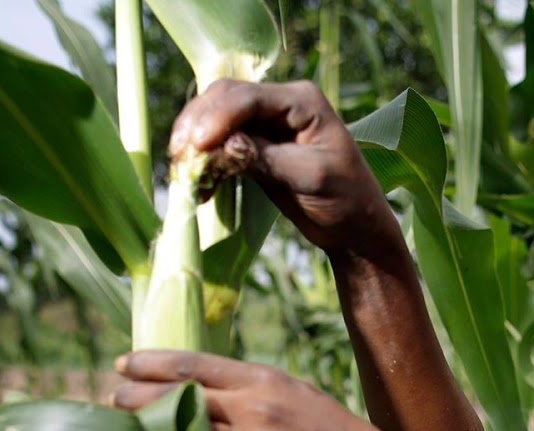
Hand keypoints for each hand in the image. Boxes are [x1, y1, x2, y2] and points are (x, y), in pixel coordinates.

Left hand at [112, 350, 411, 430]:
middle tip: (110, 396)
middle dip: (137, 398)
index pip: (193, 365)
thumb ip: (247, 388)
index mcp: (264, 380)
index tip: (122, 363)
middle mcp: (255, 411)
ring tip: (130, 430)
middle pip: (180, 400)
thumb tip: (194, 385)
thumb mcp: (293, 393)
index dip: (150, 364)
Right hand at [173, 80, 402, 262]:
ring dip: (195, 144)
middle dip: (198, 126)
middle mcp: (280, 104)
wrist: (354, 229)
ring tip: (183, 175)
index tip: (196, 146)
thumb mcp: (310, 178)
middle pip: (224, 100)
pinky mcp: (254, 148)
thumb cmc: (346, 200)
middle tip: (179, 159)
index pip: (248, 97)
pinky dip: (205, 163)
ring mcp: (265, 124)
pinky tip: (198, 187)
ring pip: (216, 120)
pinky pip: (219, 146)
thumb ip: (267, 159)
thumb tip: (225, 146)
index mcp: (302, 101)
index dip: (218, 117)